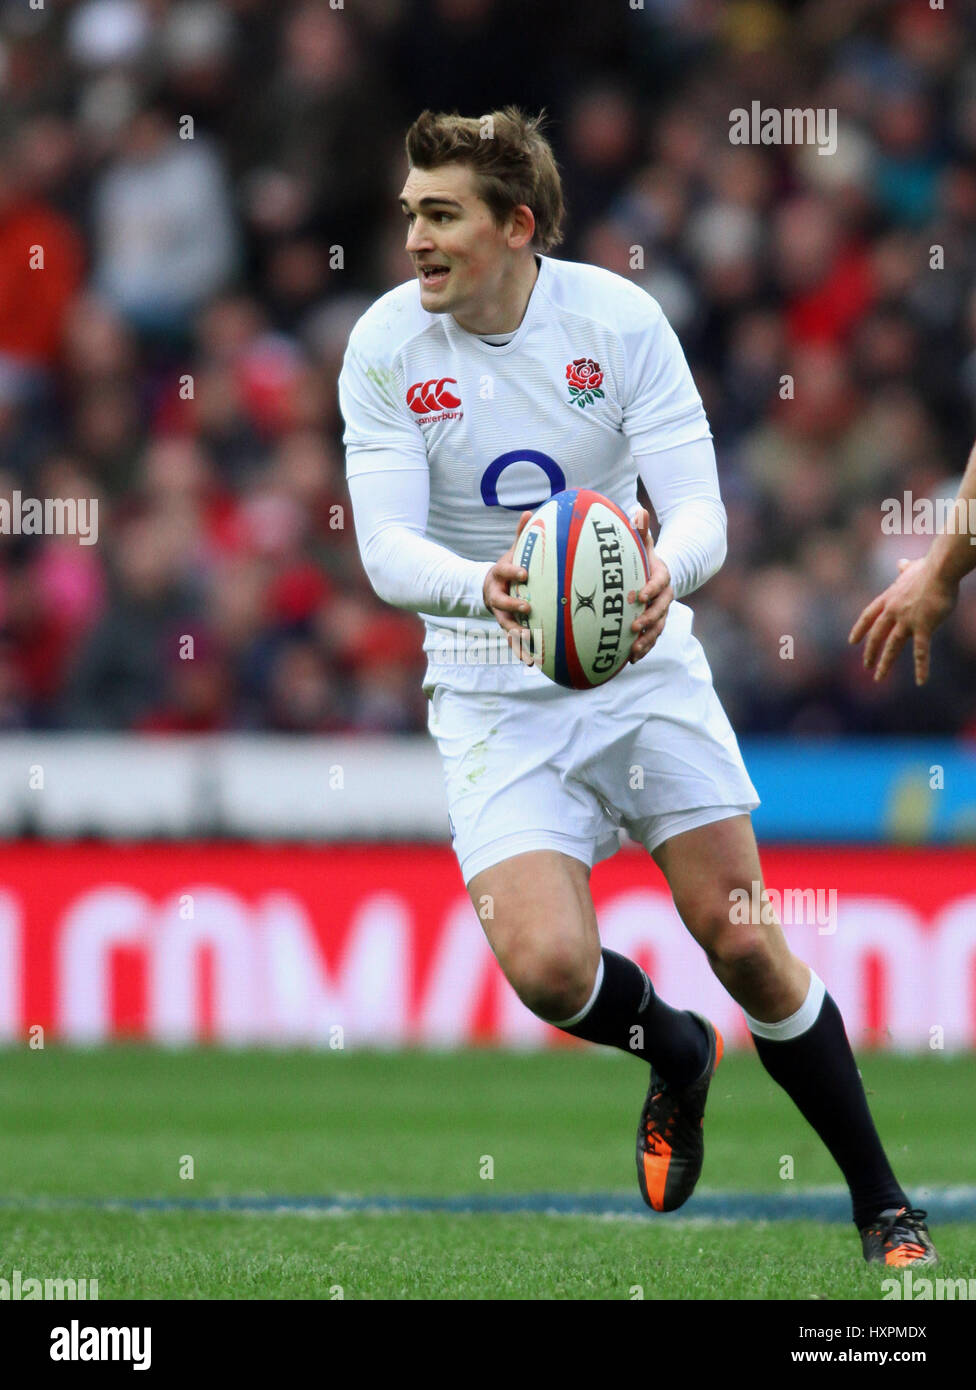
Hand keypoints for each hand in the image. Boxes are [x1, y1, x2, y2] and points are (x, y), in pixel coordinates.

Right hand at [484, 510, 534, 661]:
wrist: (488, 588)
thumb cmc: (508, 568)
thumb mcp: (512, 551)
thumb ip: (521, 535)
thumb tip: (531, 512)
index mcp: (498, 576)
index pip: (504, 572)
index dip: (513, 572)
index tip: (525, 573)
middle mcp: (496, 597)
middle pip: (501, 603)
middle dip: (513, 606)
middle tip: (528, 608)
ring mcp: (499, 614)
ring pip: (505, 626)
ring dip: (516, 636)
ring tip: (528, 643)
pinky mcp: (506, 626)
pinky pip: (513, 640)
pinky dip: (521, 650)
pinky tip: (533, 661)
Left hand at [628, 507, 672, 662]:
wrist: (660, 574)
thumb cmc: (646, 557)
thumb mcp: (644, 542)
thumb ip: (641, 530)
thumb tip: (637, 510)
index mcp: (662, 576)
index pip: (660, 583)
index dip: (651, 589)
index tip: (638, 595)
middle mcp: (665, 596)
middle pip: (661, 610)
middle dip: (648, 619)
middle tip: (633, 626)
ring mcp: (662, 612)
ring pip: (658, 628)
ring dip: (646, 640)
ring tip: (633, 650)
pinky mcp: (655, 624)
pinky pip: (652, 638)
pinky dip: (644, 649)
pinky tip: (630, 660)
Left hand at [848, 556, 957, 684]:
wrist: (941, 568)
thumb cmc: (930, 566)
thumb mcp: (912, 567)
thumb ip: (904, 569)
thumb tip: (900, 563)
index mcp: (889, 598)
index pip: (868, 616)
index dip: (860, 629)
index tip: (852, 642)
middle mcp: (893, 611)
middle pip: (877, 635)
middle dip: (870, 652)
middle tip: (866, 666)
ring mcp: (906, 620)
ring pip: (892, 646)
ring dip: (885, 663)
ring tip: (878, 678)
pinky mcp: (923, 626)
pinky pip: (921, 652)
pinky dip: (921, 667)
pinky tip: (921, 681)